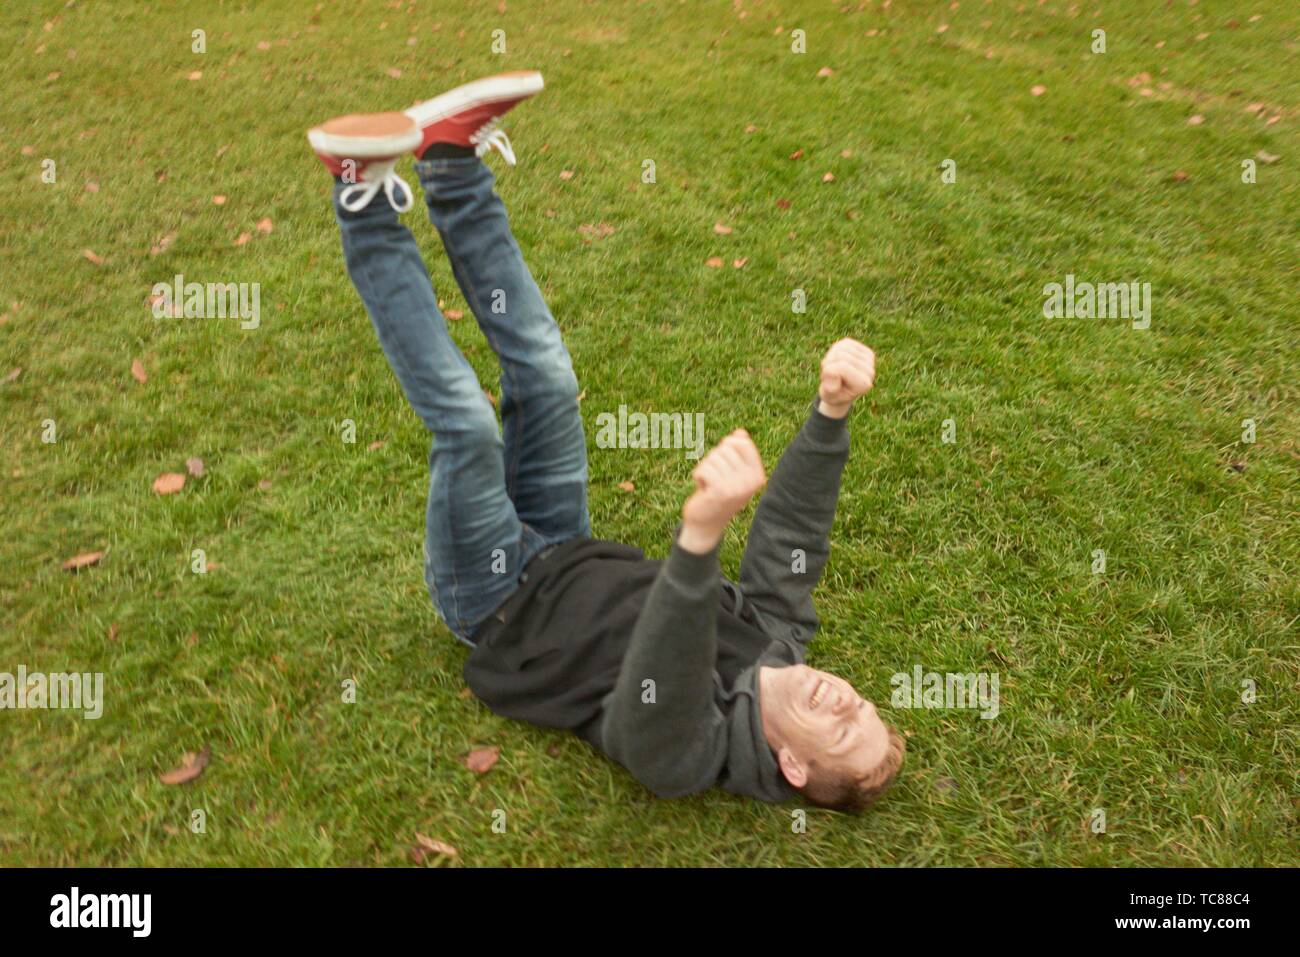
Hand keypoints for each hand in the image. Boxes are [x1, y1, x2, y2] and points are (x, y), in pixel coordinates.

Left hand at [679, 429, 765, 552]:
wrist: (706, 523)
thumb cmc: (718, 493)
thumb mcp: (732, 472)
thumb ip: (737, 452)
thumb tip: (740, 432)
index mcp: (758, 475)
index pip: (742, 443)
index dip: (727, 446)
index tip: (723, 462)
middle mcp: (752, 481)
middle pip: (726, 448)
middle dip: (714, 459)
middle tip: (715, 478)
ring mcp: (738, 487)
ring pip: (714, 457)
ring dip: (706, 469)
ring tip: (709, 485)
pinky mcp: (721, 491)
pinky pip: (704, 469)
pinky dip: (698, 476)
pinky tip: (703, 489)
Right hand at [818, 338, 876, 417]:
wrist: (841, 393)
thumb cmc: (833, 395)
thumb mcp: (827, 396)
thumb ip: (829, 387)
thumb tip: (833, 372)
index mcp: (863, 385)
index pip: (841, 367)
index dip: (828, 372)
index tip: (829, 383)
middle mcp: (870, 371)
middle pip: (841, 355)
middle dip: (828, 364)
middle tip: (829, 376)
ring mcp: (869, 360)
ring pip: (841, 348)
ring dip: (831, 357)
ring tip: (833, 369)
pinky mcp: (864, 350)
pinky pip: (844, 343)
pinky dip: (835, 350)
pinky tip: (837, 361)